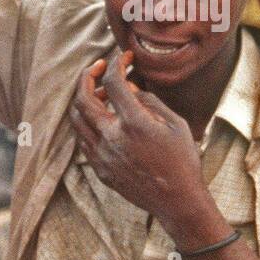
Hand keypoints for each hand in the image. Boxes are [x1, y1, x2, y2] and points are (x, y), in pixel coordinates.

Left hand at [69, 51, 221, 246]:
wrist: (178, 201)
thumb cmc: (183, 160)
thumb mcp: (175, 124)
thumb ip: (149, 101)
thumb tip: (130, 86)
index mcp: (134, 123)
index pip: (112, 82)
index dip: (116, 63)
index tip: (124, 57)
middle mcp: (112, 138)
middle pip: (83, 98)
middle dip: (88, 76)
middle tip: (99, 67)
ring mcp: (102, 156)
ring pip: (76, 119)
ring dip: (83, 99)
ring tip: (99, 93)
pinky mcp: (100, 169)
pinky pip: (83, 139)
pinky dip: (86, 122)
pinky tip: (101, 118)